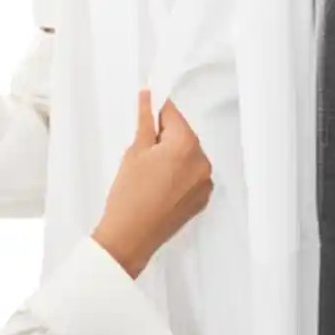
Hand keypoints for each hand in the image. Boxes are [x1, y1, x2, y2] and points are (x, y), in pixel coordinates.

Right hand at [91, 90, 213, 278]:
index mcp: (186, 145)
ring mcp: (204, 183)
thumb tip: (148, 98)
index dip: (156, 110)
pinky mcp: (202, 199)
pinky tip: (159, 184)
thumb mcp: (135, 151)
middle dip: (164, 136)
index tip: (148, 105)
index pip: (173, 114)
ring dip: (173, 155)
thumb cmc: (130, 196)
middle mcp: (202, 162)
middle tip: (141, 151)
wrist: (131, 236)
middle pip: (183, 135)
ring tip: (149, 172)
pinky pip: (192, 175)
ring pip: (188, 155)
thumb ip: (146, 121)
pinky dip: (179, 173)